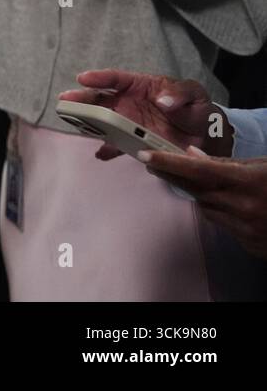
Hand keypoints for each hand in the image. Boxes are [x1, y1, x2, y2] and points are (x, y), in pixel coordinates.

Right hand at [58, 69, 232, 159]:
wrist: (206, 136)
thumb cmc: (197, 108)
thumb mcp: (194, 95)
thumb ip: (180, 94)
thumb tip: (163, 100)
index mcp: (141, 86)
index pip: (117, 79)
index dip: (100, 78)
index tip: (83, 78)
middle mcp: (129, 103)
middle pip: (101, 99)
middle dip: (82, 99)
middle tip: (65, 101)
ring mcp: (129, 123)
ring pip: (102, 121)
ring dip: (88, 123)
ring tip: (75, 125)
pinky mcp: (133, 141)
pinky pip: (116, 145)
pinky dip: (107, 149)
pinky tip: (101, 154)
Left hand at [137, 152, 266, 258]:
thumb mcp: (261, 165)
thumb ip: (226, 162)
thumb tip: (191, 155)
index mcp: (247, 182)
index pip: (198, 171)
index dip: (169, 162)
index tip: (145, 154)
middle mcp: (243, 208)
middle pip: (194, 190)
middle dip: (173, 175)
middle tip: (155, 162)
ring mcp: (246, 229)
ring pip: (206, 208)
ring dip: (203, 195)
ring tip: (217, 184)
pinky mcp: (250, 245)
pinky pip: (222, 224)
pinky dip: (221, 212)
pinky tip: (235, 204)